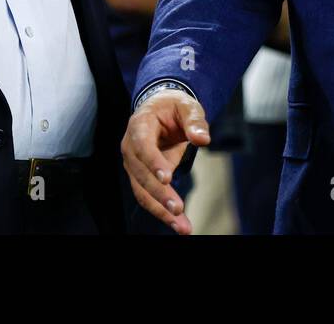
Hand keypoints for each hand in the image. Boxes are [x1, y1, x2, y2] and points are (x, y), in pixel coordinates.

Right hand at [121, 91, 210, 234]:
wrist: (160, 109)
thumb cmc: (173, 107)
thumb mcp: (187, 106)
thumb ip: (195, 121)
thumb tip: (203, 139)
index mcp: (139, 125)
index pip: (143, 145)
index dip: (153, 162)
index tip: (166, 178)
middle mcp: (130, 146)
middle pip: (141, 174)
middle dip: (159, 193)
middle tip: (178, 209)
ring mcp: (133, 164)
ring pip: (142, 191)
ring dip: (160, 210)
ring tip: (182, 226)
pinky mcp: (140, 177)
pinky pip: (147, 196)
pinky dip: (161, 211)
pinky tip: (178, 224)